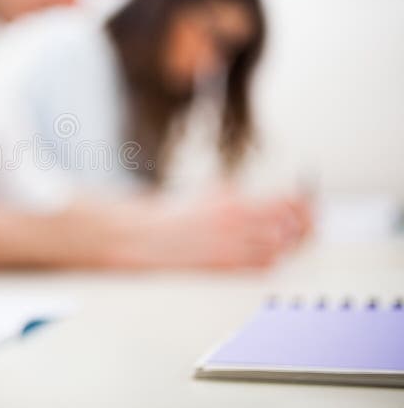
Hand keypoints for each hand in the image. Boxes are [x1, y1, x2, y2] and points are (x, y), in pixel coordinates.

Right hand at [102, 193, 311, 269]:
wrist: (149, 237)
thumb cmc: (175, 216)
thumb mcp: (213, 193)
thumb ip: (244, 198)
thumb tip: (275, 202)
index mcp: (234, 201)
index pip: (286, 202)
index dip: (304, 203)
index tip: (309, 202)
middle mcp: (237, 225)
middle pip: (290, 227)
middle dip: (305, 224)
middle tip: (309, 221)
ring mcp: (233, 248)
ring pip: (280, 248)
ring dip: (289, 242)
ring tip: (291, 236)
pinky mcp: (227, 266)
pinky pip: (264, 265)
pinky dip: (274, 258)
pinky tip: (272, 252)